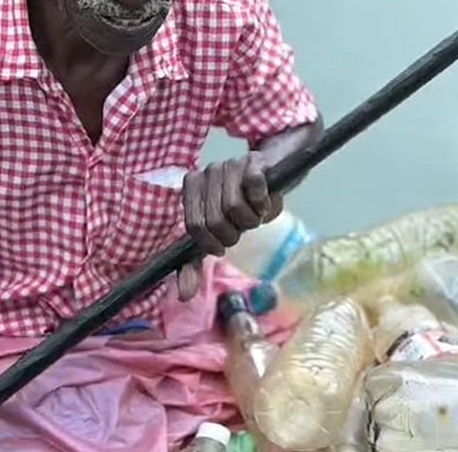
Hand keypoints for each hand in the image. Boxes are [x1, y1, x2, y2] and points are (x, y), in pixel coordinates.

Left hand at [178, 152, 280, 299]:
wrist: (274, 172)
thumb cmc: (243, 206)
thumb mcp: (217, 234)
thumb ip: (195, 262)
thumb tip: (183, 296)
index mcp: (193, 188)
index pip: (194, 225)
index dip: (211, 243)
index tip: (221, 247)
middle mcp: (208, 172)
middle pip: (215, 220)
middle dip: (233, 234)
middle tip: (241, 228)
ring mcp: (230, 164)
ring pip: (235, 207)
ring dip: (251, 219)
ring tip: (254, 214)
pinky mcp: (254, 161)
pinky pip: (254, 187)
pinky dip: (263, 202)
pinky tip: (264, 201)